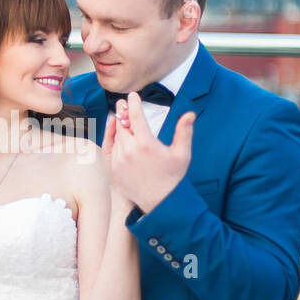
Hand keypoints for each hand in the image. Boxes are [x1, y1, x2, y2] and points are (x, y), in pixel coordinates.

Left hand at [107, 93, 195, 214]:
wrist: (160, 203)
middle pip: (123, 124)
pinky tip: (113, 130)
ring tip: (121, 116)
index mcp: (146, 144)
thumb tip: (190, 113)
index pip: (135, 116)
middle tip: (124, 103)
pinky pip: (108, 148)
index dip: (133, 103)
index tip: (132, 96)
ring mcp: (119, 161)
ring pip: (116, 136)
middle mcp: (130, 151)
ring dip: (118, 125)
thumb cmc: (173, 178)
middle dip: (124, 112)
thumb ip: (184, 132)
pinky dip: (110, 137)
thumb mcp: (182, 154)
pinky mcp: (113, 169)